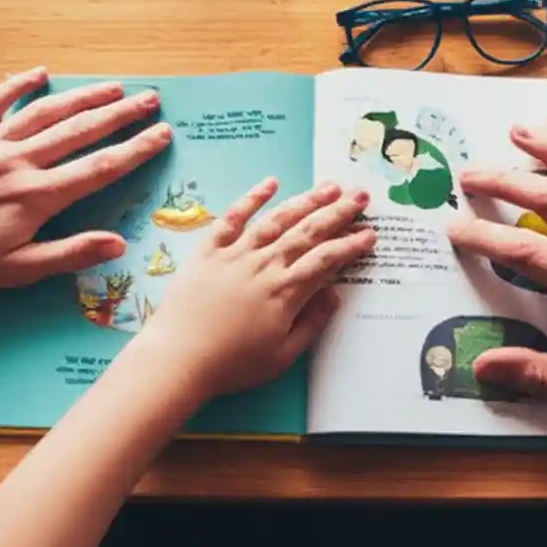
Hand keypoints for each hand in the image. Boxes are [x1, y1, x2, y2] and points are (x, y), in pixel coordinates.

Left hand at [0, 67, 170, 290]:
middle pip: (79, 131)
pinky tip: (39, 73)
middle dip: (120, 114)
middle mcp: (17, 163)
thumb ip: (69, 253)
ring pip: (44, 112)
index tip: (162, 135)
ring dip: (82, 97)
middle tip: (150, 99)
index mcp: (36, 198)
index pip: (99, 168)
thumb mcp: (16, 271)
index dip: (135, 150)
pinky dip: (17, 84)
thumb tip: (117, 243)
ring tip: (112, 87)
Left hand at [141, 180, 374, 396]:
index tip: (369, 233)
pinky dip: (252, 198)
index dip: (350, 244)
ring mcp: (236, 255)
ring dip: (306, 200)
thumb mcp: (281, 356)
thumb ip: (311, 323)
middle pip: (308, 232)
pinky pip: (232, 218)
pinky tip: (270, 182)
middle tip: (360, 195)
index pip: (326, 259)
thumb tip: (334, 295)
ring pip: (277, 219)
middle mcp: (264, 265)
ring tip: (329, 187)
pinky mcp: (208, 252)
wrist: (177, 358)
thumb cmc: (231, 364)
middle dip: (338, 212)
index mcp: (285, 292)